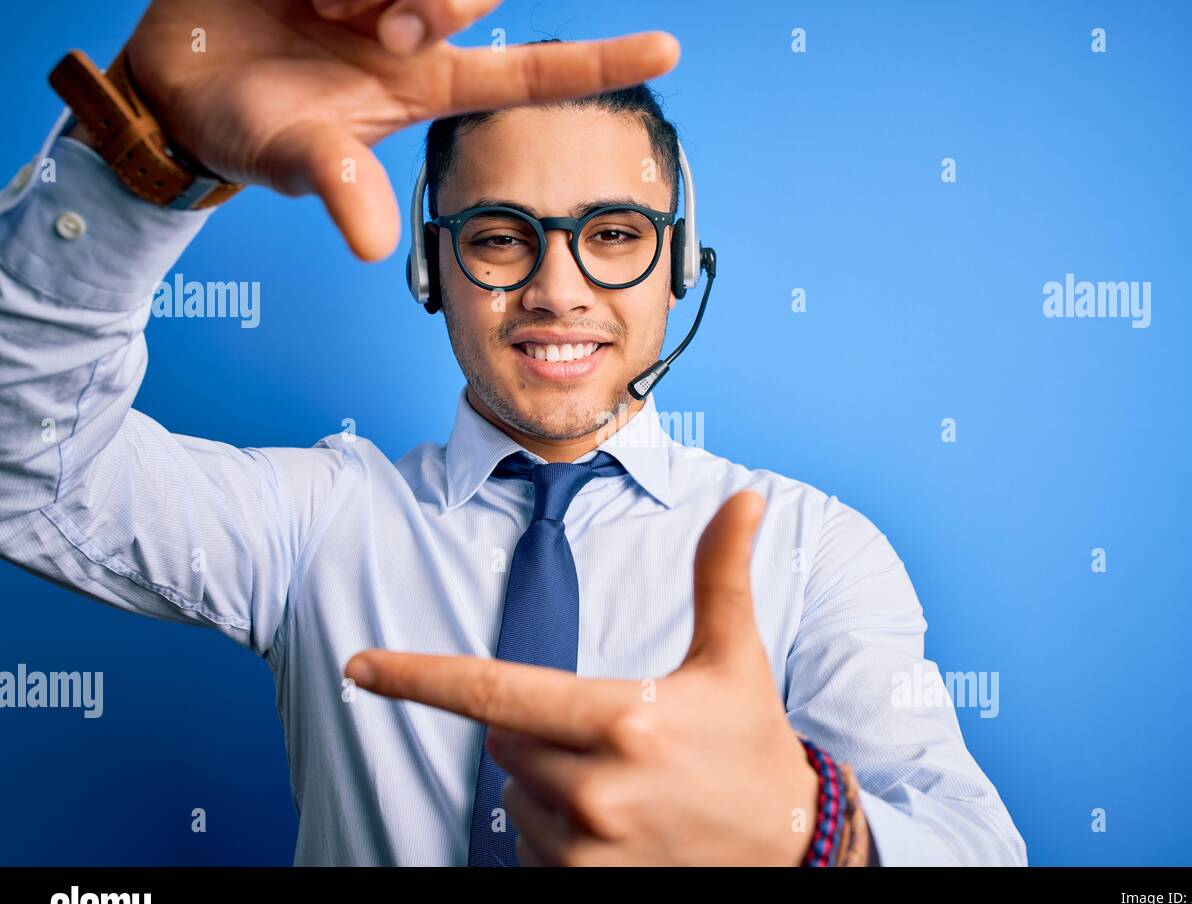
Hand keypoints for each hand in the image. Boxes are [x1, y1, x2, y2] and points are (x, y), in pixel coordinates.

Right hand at [120, 0, 678, 258]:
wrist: (174, 81)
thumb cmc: (248, 129)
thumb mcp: (294, 159)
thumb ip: (338, 188)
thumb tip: (372, 245)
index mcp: (424, 84)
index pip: (530, 74)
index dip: (598, 64)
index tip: (670, 50)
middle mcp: (415, 29)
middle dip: (431, 1)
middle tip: (365, 24)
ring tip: (317, 2)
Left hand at [345, 491, 823, 865]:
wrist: (791, 851)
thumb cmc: (753, 744)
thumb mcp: (734, 659)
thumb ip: (721, 575)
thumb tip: (745, 497)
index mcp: (623, 720)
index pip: (495, 692)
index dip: (419, 677)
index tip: (360, 665)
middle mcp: (595, 789)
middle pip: (507, 741)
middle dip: (541, 730)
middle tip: (616, 738)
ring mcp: (586, 851)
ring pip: (517, 797)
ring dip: (551, 787)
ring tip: (628, 790)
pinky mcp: (584, 891)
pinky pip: (531, 851)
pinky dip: (560, 836)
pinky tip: (619, 832)